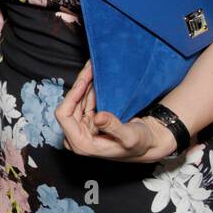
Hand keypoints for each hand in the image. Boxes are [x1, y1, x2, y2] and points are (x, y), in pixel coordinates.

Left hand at [55, 61, 176, 161]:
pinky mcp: (87, 121)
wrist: (148, 143)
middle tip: (90, 68)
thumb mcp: (130, 137)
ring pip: (76, 101)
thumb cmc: (140, 144)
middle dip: (80, 85)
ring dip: (84, 84)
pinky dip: (88, 89)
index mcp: (82, 144)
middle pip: (69, 105)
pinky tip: (93, 77)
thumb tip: (98, 117)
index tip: (83, 82)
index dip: (71, 97)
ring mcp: (82, 128)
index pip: (64, 116)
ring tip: (92, 68)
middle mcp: (78, 137)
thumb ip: (114, 128)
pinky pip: (83, 101)